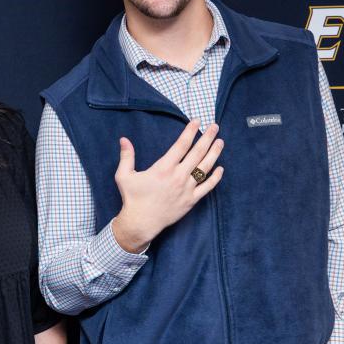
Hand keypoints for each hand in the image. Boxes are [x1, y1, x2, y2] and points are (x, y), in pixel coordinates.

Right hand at [112, 120, 223, 252]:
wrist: (141, 222)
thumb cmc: (132, 198)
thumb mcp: (124, 176)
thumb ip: (126, 156)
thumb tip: (123, 139)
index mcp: (163, 168)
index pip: (181, 145)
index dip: (190, 131)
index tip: (196, 122)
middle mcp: (178, 176)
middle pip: (197, 153)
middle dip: (207, 137)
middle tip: (214, 127)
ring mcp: (187, 189)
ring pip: (205, 167)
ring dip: (214, 153)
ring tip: (220, 142)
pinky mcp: (191, 200)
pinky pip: (207, 187)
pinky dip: (216, 177)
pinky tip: (220, 168)